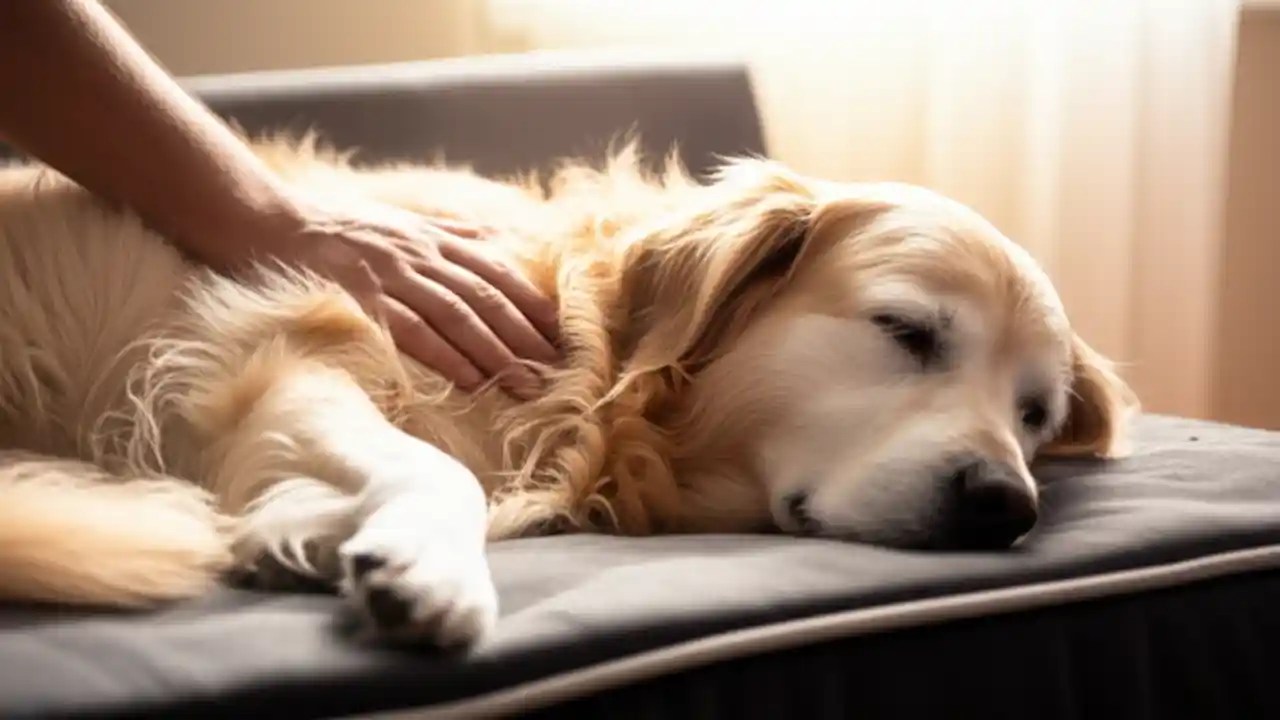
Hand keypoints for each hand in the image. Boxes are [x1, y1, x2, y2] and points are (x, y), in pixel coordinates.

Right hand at [236, 196, 560, 396]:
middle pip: (485, 296)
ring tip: (526, 383)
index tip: (560, 330)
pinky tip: (473, 381)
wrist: (265, 219)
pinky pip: (412, 332)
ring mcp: (390, 275)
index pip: (494, 269)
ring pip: (457, 316)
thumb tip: (491, 237)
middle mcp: (419, 254)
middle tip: (556, 368)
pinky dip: (446, 357)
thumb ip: (446, 230)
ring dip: (496, 352)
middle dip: (524, 334)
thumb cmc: (332, 225)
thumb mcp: (397, 219)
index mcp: (429, 237)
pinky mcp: (361, 298)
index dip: (530, 300)